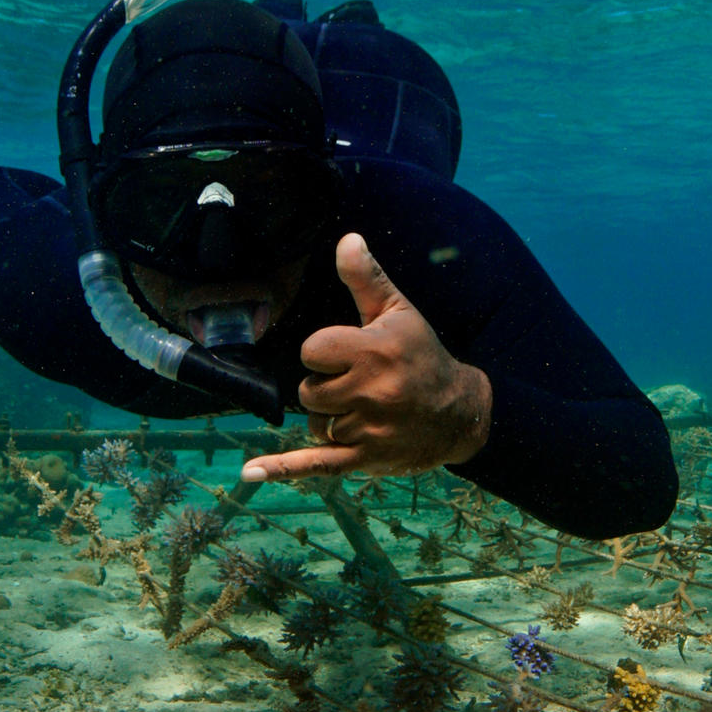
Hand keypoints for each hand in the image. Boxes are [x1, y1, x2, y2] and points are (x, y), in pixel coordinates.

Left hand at [245, 234, 492, 484]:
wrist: (462, 412)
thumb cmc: (423, 356)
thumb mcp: (399, 313)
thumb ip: (366, 278)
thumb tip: (347, 239)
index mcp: (374, 352)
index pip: (312, 352)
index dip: (324, 353)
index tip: (350, 353)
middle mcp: (371, 392)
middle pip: (308, 393)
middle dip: (327, 388)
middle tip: (362, 386)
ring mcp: (368, 430)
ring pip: (315, 424)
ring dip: (331, 419)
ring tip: (365, 412)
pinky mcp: (366, 459)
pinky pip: (315, 464)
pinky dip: (281, 468)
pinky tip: (249, 472)